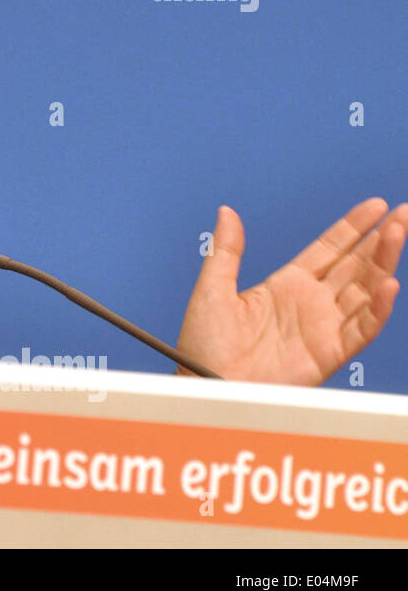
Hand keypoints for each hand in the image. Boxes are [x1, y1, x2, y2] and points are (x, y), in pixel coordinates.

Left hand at [176, 199, 406, 384]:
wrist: (206, 384)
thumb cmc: (204, 346)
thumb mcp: (213, 289)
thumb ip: (226, 251)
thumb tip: (226, 211)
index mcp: (285, 285)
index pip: (329, 249)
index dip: (353, 227)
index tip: (375, 206)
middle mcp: (310, 303)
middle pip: (355, 264)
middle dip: (381, 239)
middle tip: (404, 213)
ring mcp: (323, 327)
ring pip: (365, 290)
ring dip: (383, 262)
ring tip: (397, 233)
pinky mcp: (329, 353)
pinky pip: (361, 329)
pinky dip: (377, 309)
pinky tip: (388, 284)